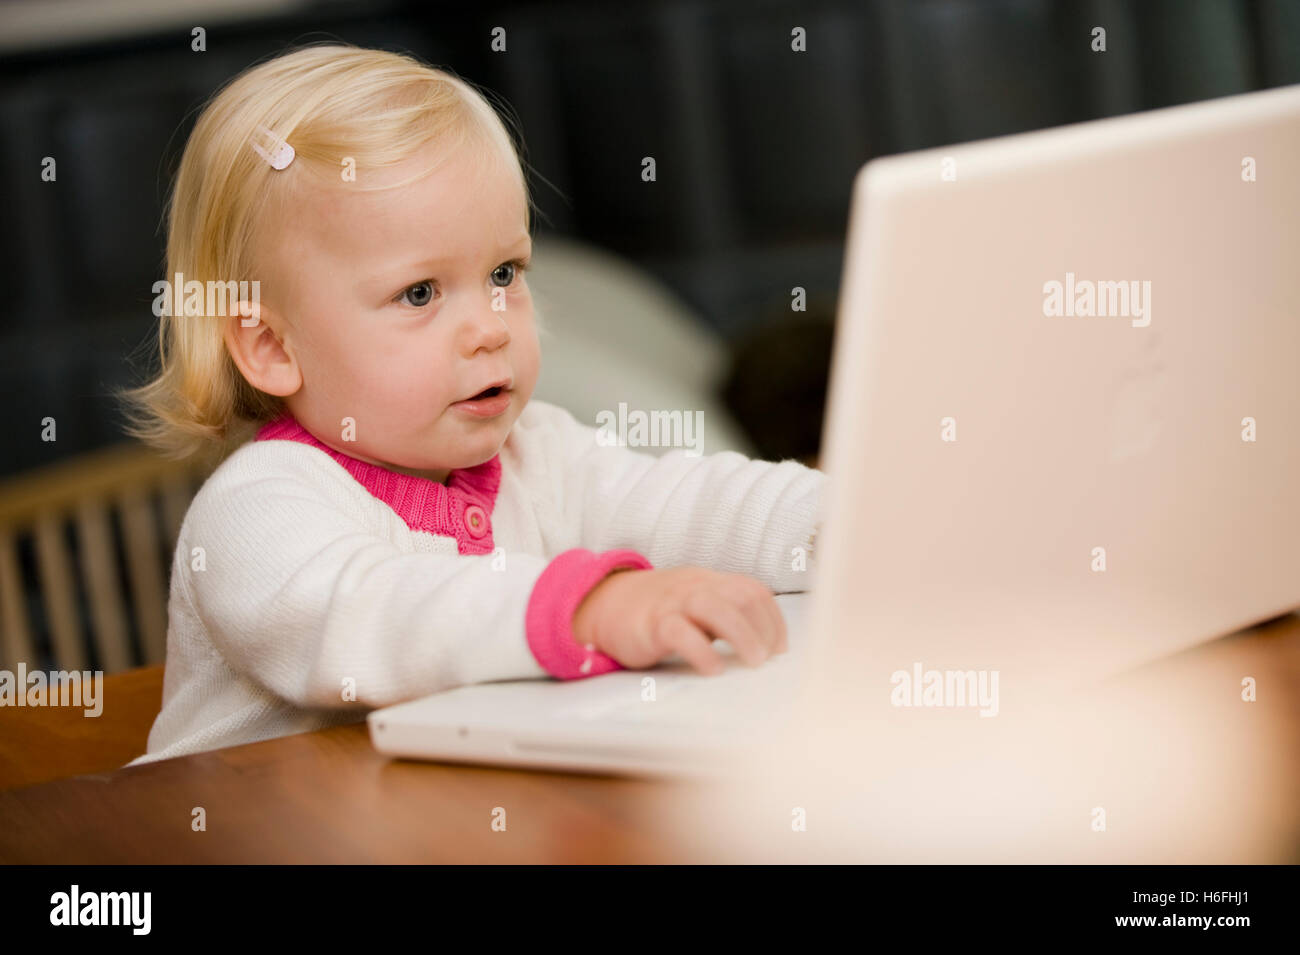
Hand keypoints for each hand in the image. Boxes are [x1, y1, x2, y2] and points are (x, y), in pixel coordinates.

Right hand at [571, 566, 787, 674]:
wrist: (605, 605)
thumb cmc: (659, 613)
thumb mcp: (696, 607)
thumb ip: (726, 618)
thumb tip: (764, 648)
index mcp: (711, 582)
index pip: (753, 591)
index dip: (773, 619)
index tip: (781, 648)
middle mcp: (696, 587)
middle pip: (741, 596)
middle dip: (763, 627)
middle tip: (768, 658)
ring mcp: (674, 603)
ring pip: (715, 607)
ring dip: (742, 635)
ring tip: (754, 661)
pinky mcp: (653, 624)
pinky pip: (680, 632)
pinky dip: (702, 651)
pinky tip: (714, 668)